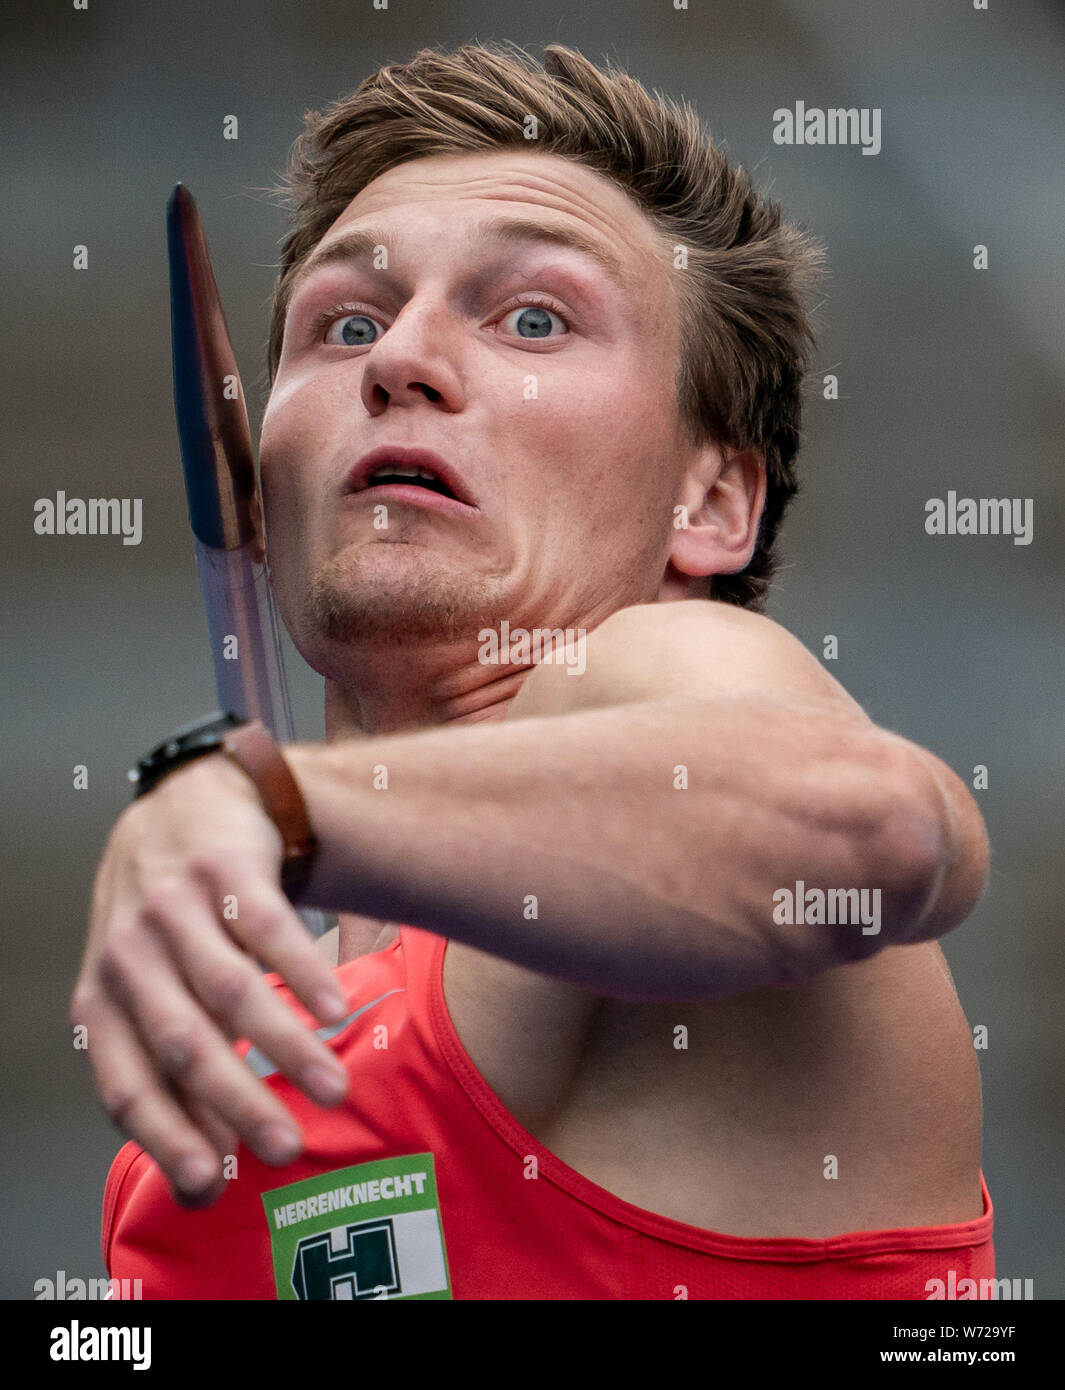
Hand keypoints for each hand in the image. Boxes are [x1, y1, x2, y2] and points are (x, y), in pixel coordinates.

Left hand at [70, 751, 350, 1207]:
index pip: (126, 1084)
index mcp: (101, 1001)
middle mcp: (128, 955)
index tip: (212, 1184)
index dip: (166, 1137)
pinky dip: (305, 975)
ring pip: (232, 991)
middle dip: (238, 1103)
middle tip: (287, 1147)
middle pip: (185, 1043)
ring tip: (331, 1089)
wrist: (182, 806)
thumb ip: (176, 1080)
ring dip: (287, 1047)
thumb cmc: (168, 926)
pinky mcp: (222, 867)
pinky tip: (336, 1010)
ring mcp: (173, 907)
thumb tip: (206, 1180)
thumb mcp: (152, 999)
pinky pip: (270, 929)